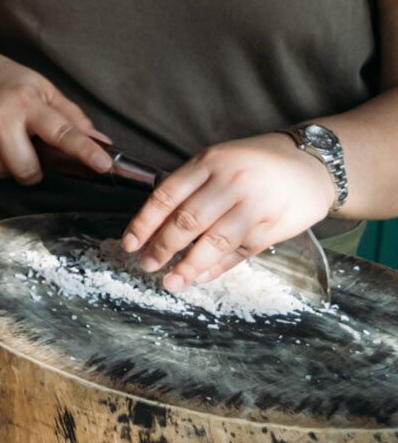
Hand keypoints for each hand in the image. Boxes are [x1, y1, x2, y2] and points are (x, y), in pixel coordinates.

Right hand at [0, 47, 110, 183]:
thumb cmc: (3, 79)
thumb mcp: (41, 88)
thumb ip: (71, 116)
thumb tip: (101, 143)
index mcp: (25, 102)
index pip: (61, 132)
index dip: (84, 150)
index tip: (103, 164)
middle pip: (26, 168)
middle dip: (33, 169)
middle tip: (29, 151)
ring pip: (1, 172)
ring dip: (7, 164)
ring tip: (2, 140)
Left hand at [121, 134, 337, 291]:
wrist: (313, 165)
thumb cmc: (256, 163)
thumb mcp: (219, 160)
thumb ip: (191, 186)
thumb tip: (157, 225)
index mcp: (209, 162)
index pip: (167, 195)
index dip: (144, 222)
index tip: (129, 243)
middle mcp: (230, 182)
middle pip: (188, 220)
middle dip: (162, 247)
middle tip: (146, 264)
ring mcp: (253, 205)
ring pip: (213, 242)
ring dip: (188, 266)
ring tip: (170, 282)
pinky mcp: (273, 226)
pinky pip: (239, 252)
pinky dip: (217, 267)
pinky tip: (200, 277)